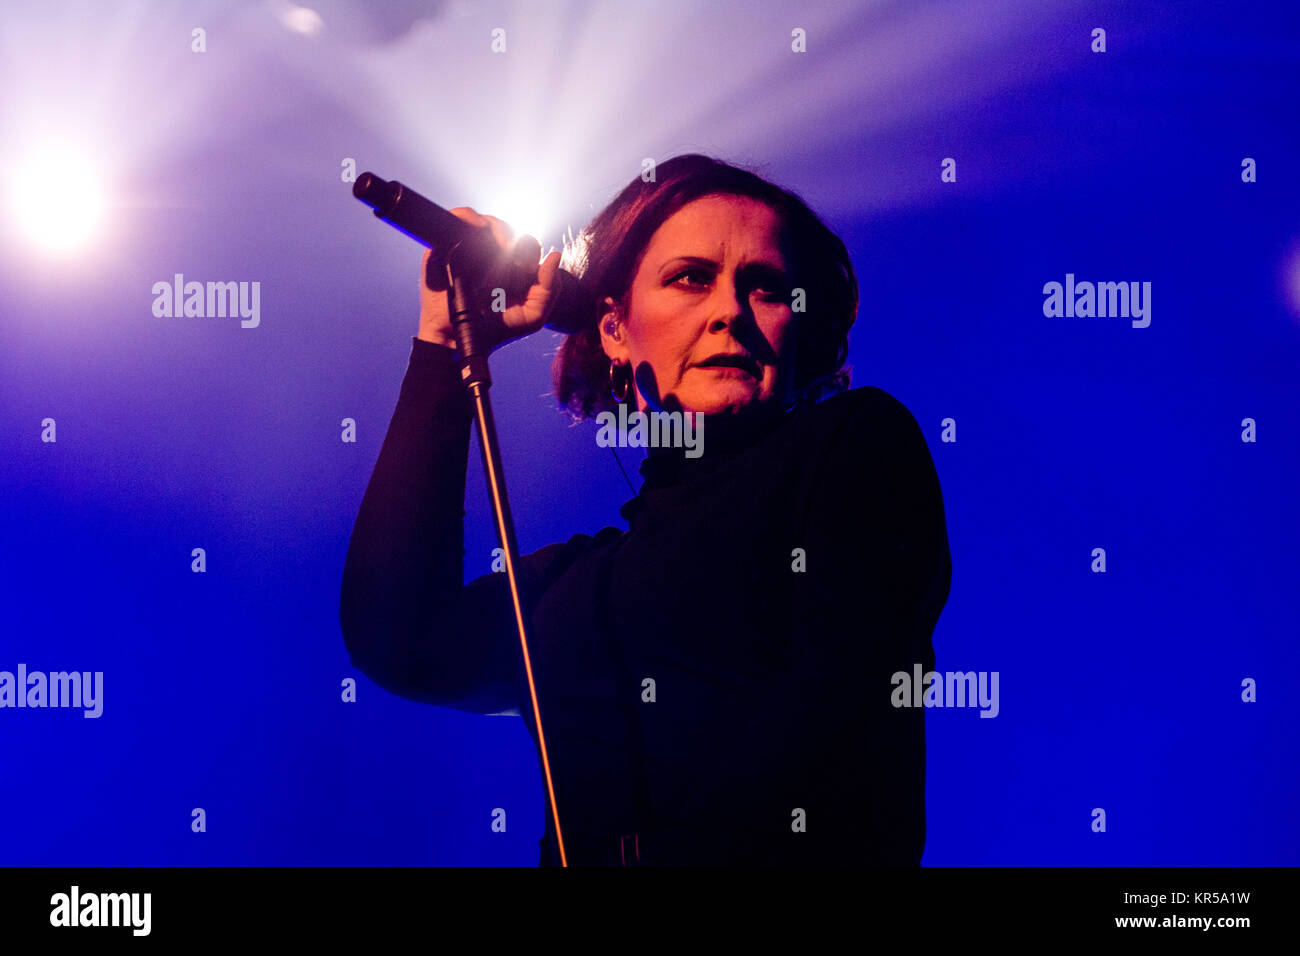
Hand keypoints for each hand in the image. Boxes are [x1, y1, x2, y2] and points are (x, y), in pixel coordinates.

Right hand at [417, 207, 561, 352]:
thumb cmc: (495, 331)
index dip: (529, 250)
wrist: (459, 341)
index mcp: (513, 269)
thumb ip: (550, 289)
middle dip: (512, 237)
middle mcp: (491, 256)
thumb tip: (555, 255)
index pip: (527, 244)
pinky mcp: (446, 248)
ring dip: (494, 227)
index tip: (526, 268)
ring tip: (498, 245)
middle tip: (511, 256)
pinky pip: (457, 220)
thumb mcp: (532, 316)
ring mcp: (468, 251)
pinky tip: (477, 227)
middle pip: (506, 230)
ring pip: (484, 222)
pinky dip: (467, 216)